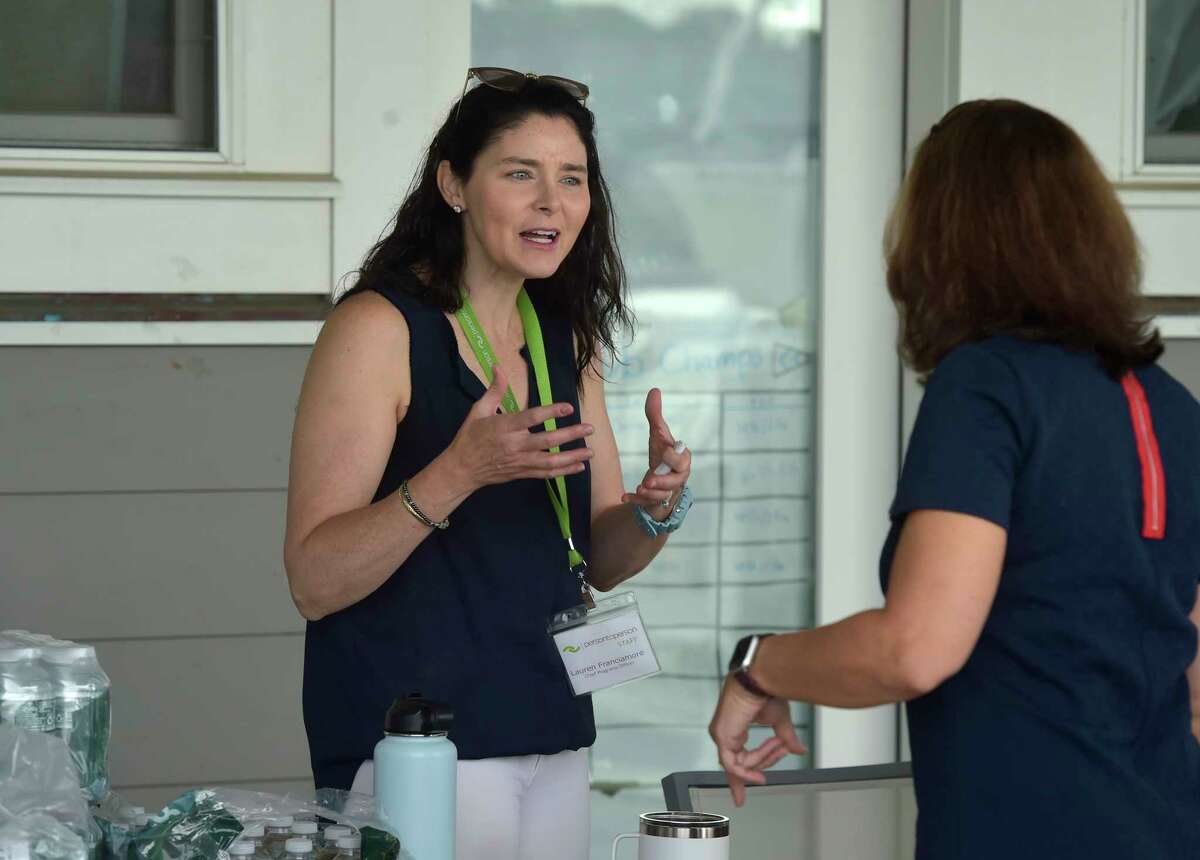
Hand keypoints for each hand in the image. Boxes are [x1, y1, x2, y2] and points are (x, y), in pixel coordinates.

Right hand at [444, 365, 594, 490]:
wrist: (461, 469)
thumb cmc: (469, 438)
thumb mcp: (478, 411)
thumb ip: (494, 390)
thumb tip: (498, 367)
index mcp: (504, 427)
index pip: (531, 418)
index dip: (551, 412)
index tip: (568, 407)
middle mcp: (515, 445)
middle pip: (547, 440)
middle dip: (571, 434)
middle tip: (590, 428)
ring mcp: (520, 461)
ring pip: (551, 460)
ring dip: (572, 456)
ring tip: (590, 451)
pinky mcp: (522, 473)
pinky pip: (546, 473)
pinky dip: (564, 471)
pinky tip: (579, 467)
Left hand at [621, 388, 691, 513]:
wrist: (659, 480)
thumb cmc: (662, 455)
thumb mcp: (658, 435)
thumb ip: (655, 415)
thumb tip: (654, 389)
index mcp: (682, 460)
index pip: (681, 459)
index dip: (672, 456)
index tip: (662, 452)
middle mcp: (678, 477)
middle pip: (676, 481)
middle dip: (663, 480)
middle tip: (648, 479)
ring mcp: (668, 492)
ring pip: (663, 496)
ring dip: (650, 493)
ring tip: (640, 487)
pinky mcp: (656, 502)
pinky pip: (648, 504)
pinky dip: (637, 501)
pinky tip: (624, 496)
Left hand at [708, 677, 807, 806]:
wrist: (761, 680)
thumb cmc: (767, 692)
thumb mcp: (779, 720)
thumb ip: (786, 737)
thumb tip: (799, 751)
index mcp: (734, 729)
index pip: (735, 760)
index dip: (740, 779)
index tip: (740, 800)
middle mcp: (724, 733)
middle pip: (740, 765)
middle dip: (762, 765)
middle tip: (783, 751)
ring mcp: (720, 735)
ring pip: (742, 765)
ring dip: (764, 759)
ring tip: (780, 744)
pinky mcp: (721, 737)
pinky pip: (733, 765)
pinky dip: (746, 773)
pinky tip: (760, 777)